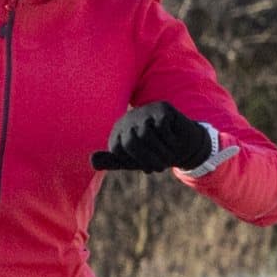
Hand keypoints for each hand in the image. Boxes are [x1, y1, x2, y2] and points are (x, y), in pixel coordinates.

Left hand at [91, 100, 216, 173]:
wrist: (184, 145)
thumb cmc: (155, 155)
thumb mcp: (132, 161)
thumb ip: (112, 161)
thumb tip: (92, 161)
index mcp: (118, 131)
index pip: (117, 149)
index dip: (134, 162)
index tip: (147, 168)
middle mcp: (129, 118)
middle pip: (131, 142)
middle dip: (148, 159)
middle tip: (160, 167)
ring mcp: (145, 111)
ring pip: (148, 136)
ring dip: (161, 152)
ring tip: (169, 157)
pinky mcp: (162, 108)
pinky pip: (163, 128)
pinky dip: (170, 140)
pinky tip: (174, 141)